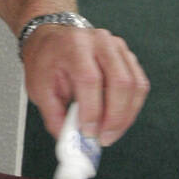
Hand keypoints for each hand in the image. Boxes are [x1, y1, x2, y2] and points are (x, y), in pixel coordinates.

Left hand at [22, 25, 149, 144]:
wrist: (53, 37)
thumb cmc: (46, 60)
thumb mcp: (38, 88)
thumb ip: (54, 116)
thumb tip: (71, 142)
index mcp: (74, 46)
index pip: (90, 80)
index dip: (92, 111)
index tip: (88, 133)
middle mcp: (100, 42)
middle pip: (120, 82)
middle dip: (115, 118)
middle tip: (104, 139)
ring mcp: (118, 47)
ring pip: (135, 85)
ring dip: (126, 116)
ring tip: (111, 134)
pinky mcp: (128, 56)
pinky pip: (139, 85)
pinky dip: (132, 107)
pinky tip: (119, 120)